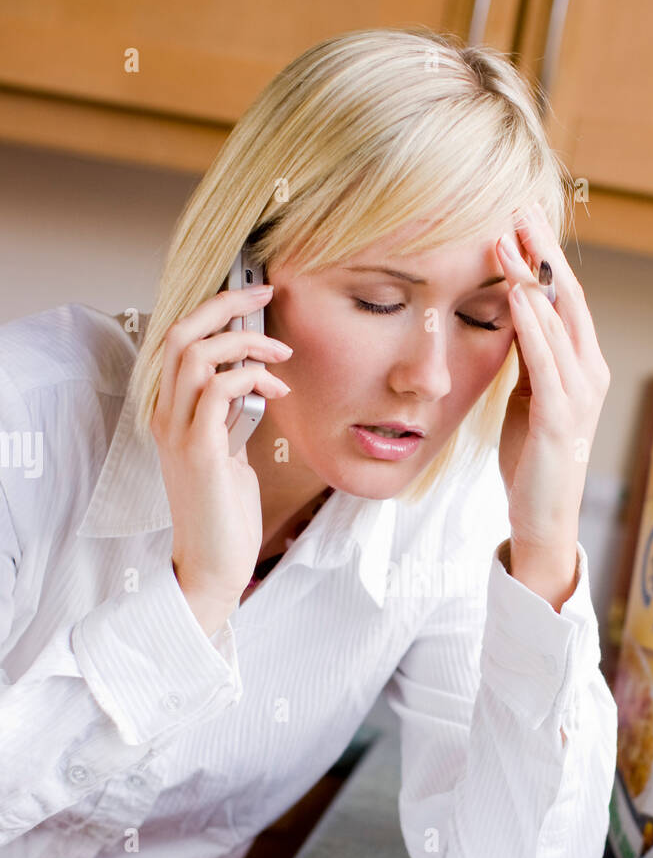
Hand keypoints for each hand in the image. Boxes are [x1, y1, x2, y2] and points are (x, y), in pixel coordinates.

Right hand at [151, 285, 293, 633]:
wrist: (213, 562)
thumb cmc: (224, 512)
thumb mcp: (228, 451)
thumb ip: (230, 415)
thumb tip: (252, 382)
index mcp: (170, 411)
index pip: (180, 340)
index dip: (215, 310)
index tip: (255, 298)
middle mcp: (166, 415)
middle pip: (182, 333)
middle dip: (225, 305)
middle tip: (266, 295)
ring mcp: (179, 432)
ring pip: (196, 353)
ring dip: (244, 342)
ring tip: (281, 355)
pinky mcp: (200, 450)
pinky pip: (217, 390)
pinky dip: (250, 378)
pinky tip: (276, 391)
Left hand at [495, 200, 609, 600]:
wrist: (543, 517)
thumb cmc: (531, 459)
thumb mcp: (528, 395)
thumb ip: (530, 356)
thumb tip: (516, 314)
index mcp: (583, 364)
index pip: (565, 297)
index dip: (545, 255)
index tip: (521, 216)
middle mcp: (590, 370)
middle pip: (568, 295)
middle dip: (543, 249)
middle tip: (519, 204)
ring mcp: (580, 393)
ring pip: (558, 320)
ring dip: (530, 275)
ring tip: (506, 236)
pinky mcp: (560, 416)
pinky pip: (545, 359)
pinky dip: (529, 322)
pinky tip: (514, 293)